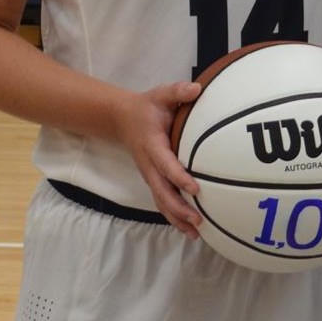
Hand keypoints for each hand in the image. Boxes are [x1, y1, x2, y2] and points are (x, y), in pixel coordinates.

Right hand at [115, 81, 205, 238]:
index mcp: (152, 145)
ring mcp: (150, 175)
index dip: (179, 176)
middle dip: (179, 207)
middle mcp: (149, 165)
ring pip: (161, 201)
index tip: (195, 189)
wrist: (123, 119)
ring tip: (196, 232)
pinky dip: (174, 217)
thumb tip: (197, 88)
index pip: (166, 164)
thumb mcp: (160, 94)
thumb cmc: (147, 107)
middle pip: (162, 191)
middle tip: (198, 219)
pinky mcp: (154, 181)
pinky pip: (162, 202)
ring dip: (177, 218)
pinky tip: (190, 229)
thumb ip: (178, 91)